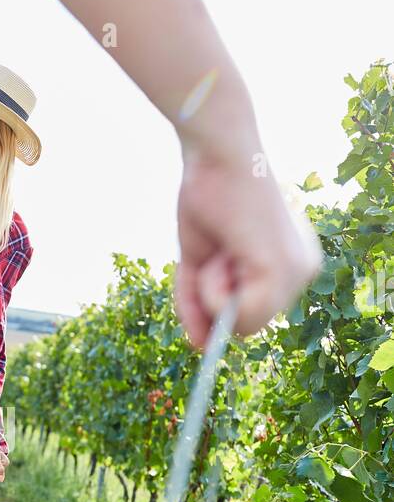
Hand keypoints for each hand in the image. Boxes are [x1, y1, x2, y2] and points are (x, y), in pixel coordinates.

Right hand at [175, 142, 321, 347]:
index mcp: (290, 262)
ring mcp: (298, 274)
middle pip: (246, 324)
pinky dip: (213, 294)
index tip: (212, 261)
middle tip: (217, 249)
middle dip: (214, 295)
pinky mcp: (283, 274)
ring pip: (241, 325)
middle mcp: (303, 270)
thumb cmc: (208, 197)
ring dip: (212, 292)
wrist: (219, 152)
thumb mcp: (199, 263)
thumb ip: (200, 306)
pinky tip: (223, 254)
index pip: (251, 310)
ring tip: (220, 247)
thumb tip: (200, 349)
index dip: (219, 299)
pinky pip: (238, 318)